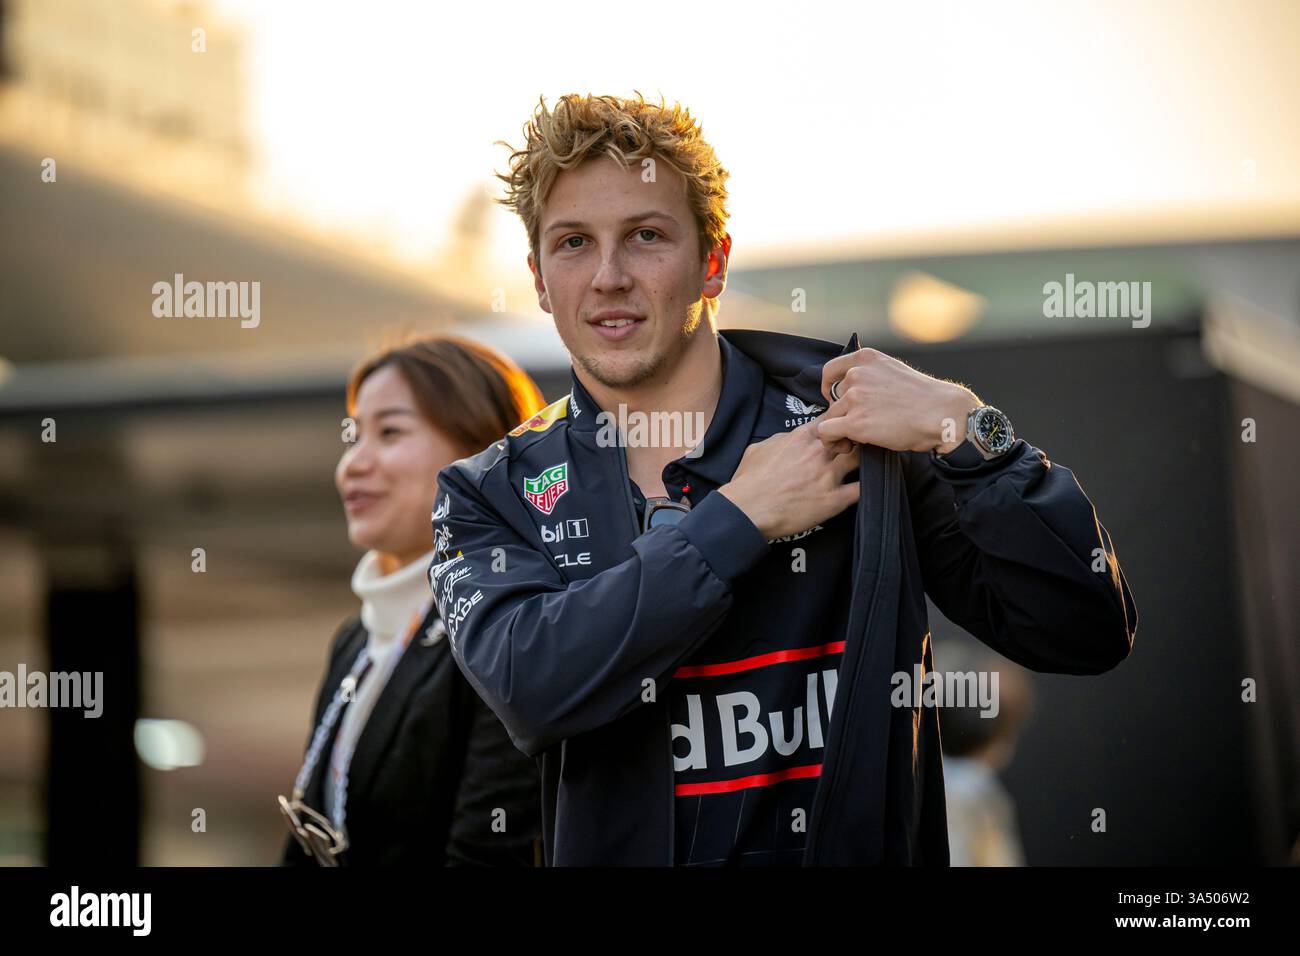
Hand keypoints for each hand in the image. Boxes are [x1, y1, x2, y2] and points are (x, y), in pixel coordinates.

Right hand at [719, 418, 859, 539]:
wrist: (747, 509)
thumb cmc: (748, 481)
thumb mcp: (759, 448)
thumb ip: (780, 439)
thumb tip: (789, 438)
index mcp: (801, 437)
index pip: (831, 420)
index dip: (839, 424)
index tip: (842, 429)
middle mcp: (818, 453)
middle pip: (852, 437)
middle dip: (857, 440)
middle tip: (859, 446)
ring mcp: (828, 476)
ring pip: (861, 459)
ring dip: (865, 460)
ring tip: (867, 464)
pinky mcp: (834, 500)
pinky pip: (861, 489)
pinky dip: (867, 486)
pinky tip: (868, 487)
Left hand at [817, 348, 979, 453]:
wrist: (942, 414)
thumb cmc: (923, 398)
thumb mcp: (893, 371)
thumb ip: (870, 375)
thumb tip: (849, 392)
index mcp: (866, 358)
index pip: (829, 371)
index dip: (830, 389)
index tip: (838, 401)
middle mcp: (857, 374)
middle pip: (832, 399)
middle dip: (840, 414)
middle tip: (854, 428)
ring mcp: (855, 397)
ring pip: (829, 417)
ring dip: (837, 430)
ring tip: (853, 439)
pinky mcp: (855, 422)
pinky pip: (826, 432)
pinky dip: (832, 441)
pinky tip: (847, 446)